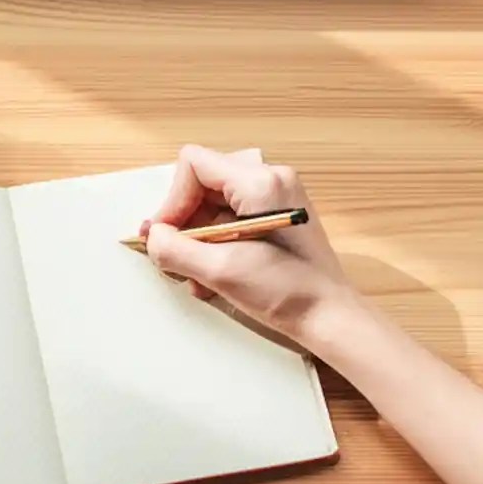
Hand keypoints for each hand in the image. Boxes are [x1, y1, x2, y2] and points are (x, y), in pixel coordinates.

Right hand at [144, 145, 356, 343]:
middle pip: (203, 182)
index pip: (194, 165)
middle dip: (185, 221)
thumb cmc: (288, 293)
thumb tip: (153, 236)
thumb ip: (175, 249)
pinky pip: (231, 216)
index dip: (173, 199)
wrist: (330, 318)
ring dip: (198, 238)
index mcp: (261, 183)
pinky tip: (215, 273)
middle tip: (179, 255)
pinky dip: (216, 242)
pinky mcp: (277, 214)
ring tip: (198, 274)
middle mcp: (272, 179)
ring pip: (214, 202)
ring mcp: (277, 196)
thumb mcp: (219, 271)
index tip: (168, 234)